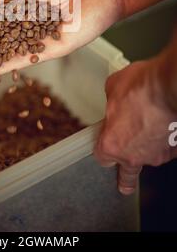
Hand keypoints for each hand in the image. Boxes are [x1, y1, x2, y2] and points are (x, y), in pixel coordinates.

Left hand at [94, 51, 176, 194]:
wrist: (169, 88)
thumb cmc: (142, 88)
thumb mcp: (112, 87)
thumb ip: (111, 102)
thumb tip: (115, 99)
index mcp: (112, 144)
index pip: (102, 158)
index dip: (103, 150)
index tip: (104, 146)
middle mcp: (133, 155)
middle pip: (127, 173)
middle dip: (125, 177)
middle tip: (124, 184)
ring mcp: (156, 155)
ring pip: (148, 159)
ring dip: (146, 149)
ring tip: (148, 130)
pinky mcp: (174, 150)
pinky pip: (166, 149)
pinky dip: (164, 141)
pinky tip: (163, 126)